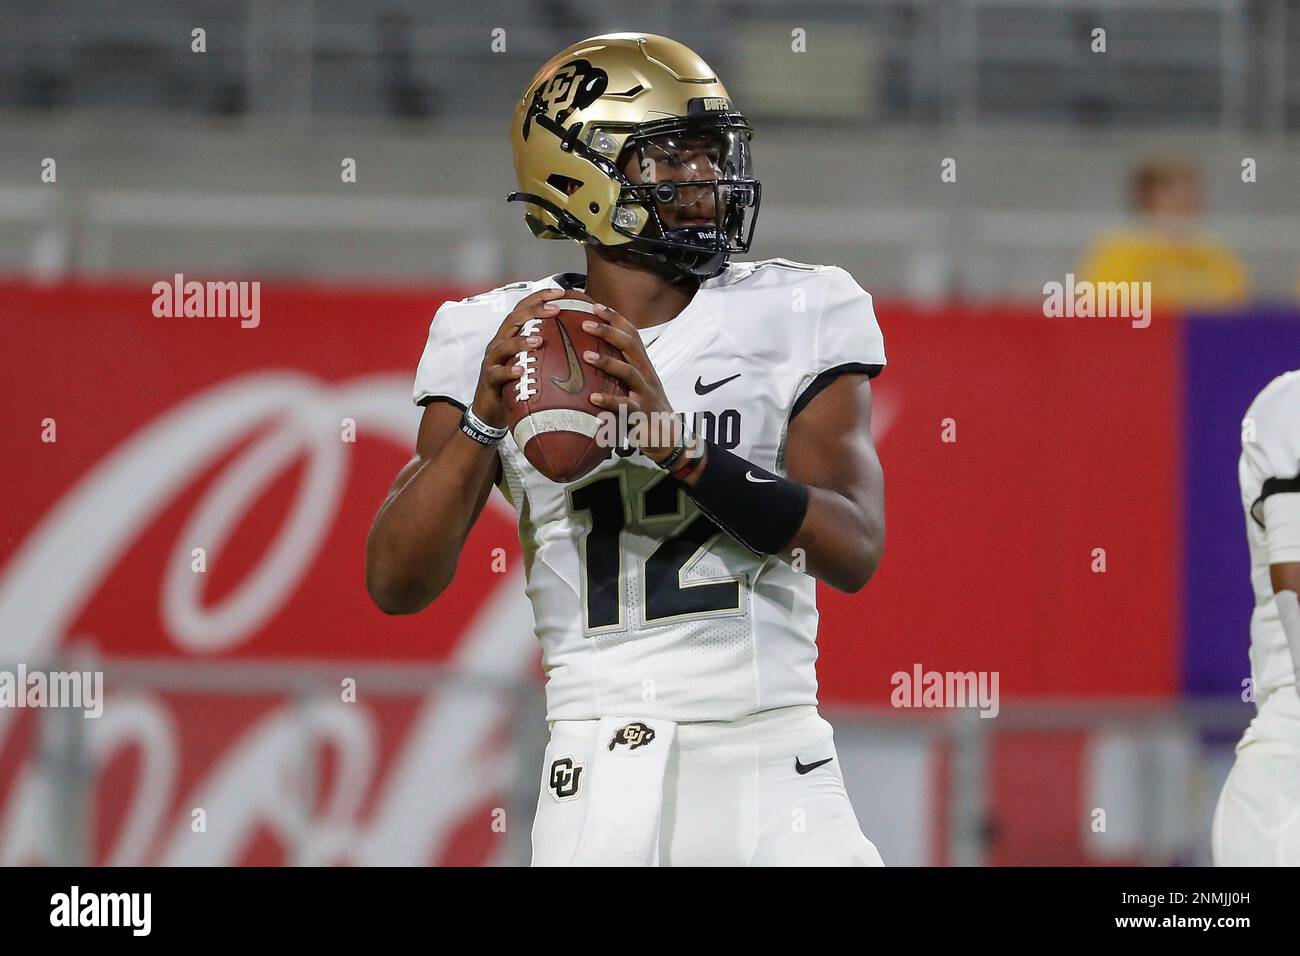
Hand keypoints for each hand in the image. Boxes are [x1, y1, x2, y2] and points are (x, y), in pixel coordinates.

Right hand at [471, 288, 567, 428]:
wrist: (490, 408)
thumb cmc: (515, 382)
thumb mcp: (532, 362)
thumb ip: (547, 349)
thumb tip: (581, 341)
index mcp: (510, 335)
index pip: (523, 309)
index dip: (540, 298)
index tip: (561, 292)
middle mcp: (499, 343)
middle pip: (513, 319)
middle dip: (533, 311)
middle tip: (556, 309)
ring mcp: (492, 360)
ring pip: (504, 345)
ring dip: (522, 341)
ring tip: (539, 340)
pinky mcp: (489, 380)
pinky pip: (498, 374)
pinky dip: (509, 371)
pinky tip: (521, 371)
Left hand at [580, 303, 682, 462]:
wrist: (668, 438)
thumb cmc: (645, 409)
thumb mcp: (635, 384)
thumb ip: (619, 369)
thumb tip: (588, 355)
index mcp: (643, 365)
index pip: (632, 334)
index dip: (615, 318)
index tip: (595, 305)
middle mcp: (646, 375)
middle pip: (631, 346)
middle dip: (609, 331)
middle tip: (585, 323)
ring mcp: (645, 394)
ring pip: (629, 372)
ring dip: (607, 362)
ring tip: (585, 356)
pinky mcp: (642, 414)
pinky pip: (625, 406)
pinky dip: (609, 401)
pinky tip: (593, 398)